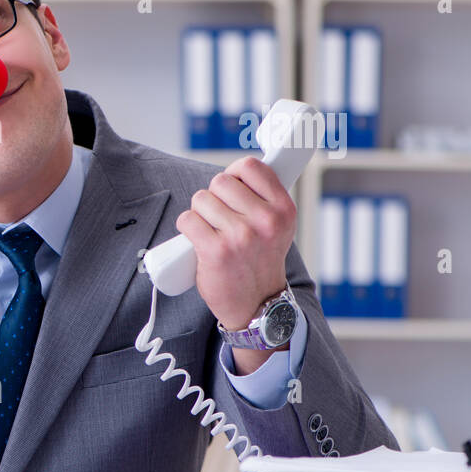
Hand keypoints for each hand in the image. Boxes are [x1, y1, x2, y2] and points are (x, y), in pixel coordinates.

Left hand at [175, 155, 294, 334]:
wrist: (256, 304)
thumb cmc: (260, 261)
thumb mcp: (277, 227)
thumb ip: (264, 198)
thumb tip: (238, 170)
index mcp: (283, 210)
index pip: (250, 167)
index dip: (234, 173)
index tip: (231, 186)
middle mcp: (265, 221)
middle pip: (220, 181)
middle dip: (214, 196)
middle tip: (220, 217)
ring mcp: (240, 236)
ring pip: (201, 199)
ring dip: (199, 213)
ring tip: (211, 230)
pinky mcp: (216, 251)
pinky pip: (187, 219)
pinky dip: (187, 227)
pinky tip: (198, 239)